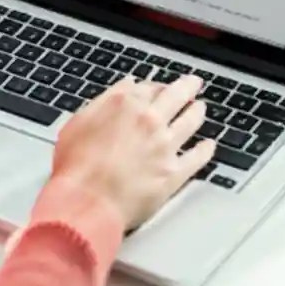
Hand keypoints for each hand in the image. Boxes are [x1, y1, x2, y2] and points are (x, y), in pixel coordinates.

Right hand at [52, 75, 214, 228]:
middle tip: (193, 83)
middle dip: (186, 87)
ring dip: (197, 112)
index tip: (157, 88)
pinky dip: (205, 150)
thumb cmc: (76, 168)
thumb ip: (103, 103)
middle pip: (176, 96)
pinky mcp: (174, 173)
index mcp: (125, 105)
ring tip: (201, 108)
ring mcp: (165, 146)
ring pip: (190, 121)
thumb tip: (122, 90)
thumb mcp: (77, 123)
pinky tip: (208, 146)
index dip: (154, 86)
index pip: (148, 87)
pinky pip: (196, 158)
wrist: (87, 202)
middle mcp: (149, 121)